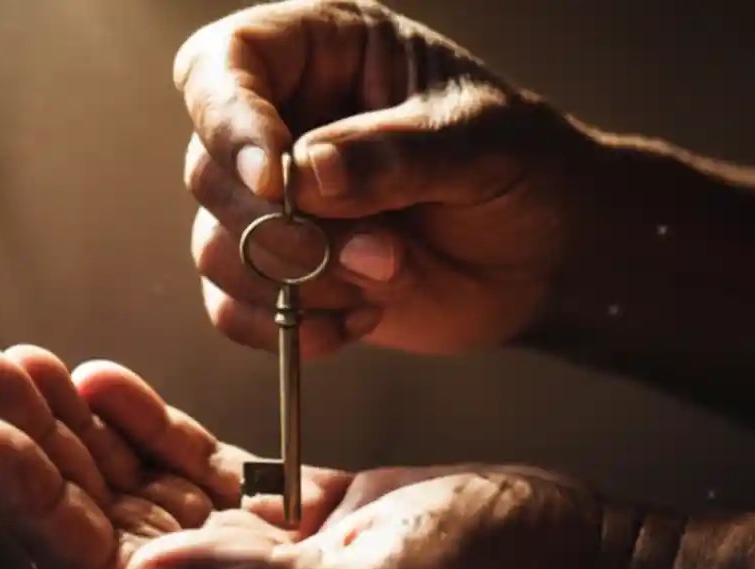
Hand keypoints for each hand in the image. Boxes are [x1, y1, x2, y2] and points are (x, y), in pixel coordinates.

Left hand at [0, 345, 617, 568]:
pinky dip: (143, 426)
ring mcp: (260, 560)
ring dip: (74, 430)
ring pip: (134, 495)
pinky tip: (104, 384)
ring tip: (24, 364)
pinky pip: (193, 470)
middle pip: (98, 530)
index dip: (33, 505)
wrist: (590, 565)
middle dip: (34, 450)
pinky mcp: (293, 517)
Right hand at [177, 0, 599, 357]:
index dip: (229, 120)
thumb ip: (396, 154)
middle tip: (379, 252)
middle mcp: (279, 125)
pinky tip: (359, 323)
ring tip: (389, 276)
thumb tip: (308, 174)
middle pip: (207, 171)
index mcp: (319, 54)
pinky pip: (233, 310)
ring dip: (300, 282)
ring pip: (216, 247)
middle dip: (285, 228)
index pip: (221, 66)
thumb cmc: (522, 167)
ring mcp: (273, 206)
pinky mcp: (279, 276)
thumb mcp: (479, 142)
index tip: (277, 178)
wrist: (547, 254)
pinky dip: (289, 330)